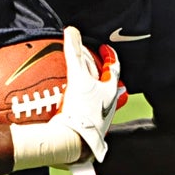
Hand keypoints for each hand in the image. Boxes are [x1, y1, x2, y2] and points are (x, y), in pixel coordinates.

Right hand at [49, 26, 120, 162]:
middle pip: (108, 86)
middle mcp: (108, 107)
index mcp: (110, 93)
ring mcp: (97, 120)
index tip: (103, 48)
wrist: (72, 144)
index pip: (114, 69)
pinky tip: (60, 106)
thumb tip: (72, 30)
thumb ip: (74, 53)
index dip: (109, 56)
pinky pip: (81, 113)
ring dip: (89, 91)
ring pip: (96, 101)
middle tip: (93, 66)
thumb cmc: (81, 110)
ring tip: (76, 85)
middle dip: (101, 76)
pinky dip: (74, 105)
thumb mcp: (77, 78)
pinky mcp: (84, 130)